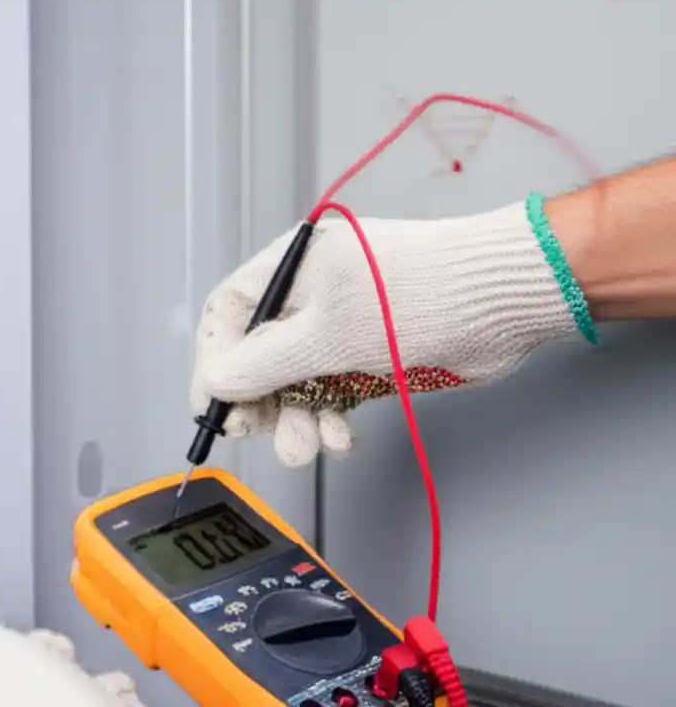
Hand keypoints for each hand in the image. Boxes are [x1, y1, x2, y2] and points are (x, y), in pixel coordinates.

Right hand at [191, 196, 592, 465]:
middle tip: (255, 432)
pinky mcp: (371, 355)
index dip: (213, 359)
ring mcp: (344, 326)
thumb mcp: (329, 335)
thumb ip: (265, 363)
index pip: (230, 313)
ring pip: (297, 380)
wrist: (506, 299)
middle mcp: (313, 295)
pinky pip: (334, 392)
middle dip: (258, 399)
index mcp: (294, 267)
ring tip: (305, 449)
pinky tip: (341, 438)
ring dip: (296, 419)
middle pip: (259, 353)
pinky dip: (332, 419)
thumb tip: (217, 382)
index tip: (210, 403)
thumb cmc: (421, 296)